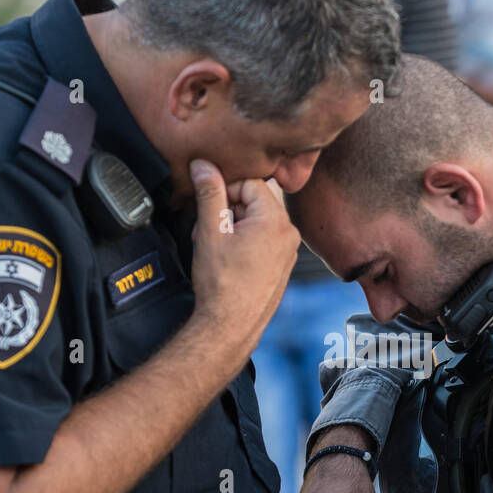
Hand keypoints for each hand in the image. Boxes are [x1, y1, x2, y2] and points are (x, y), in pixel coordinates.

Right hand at [188, 159, 299, 356]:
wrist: (230, 327)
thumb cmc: (222, 285)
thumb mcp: (210, 231)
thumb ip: (209, 193)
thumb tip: (204, 165)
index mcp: (276, 220)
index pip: (249, 182)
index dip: (223, 191)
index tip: (207, 207)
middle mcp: (289, 233)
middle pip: (255, 201)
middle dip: (227, 210)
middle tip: (206, 229)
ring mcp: (288, 251)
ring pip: (257, 221)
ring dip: (232, 226)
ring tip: (214, 246)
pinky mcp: (282, 266)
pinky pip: (264, 240)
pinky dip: (243, 242)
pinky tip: (227, 258)